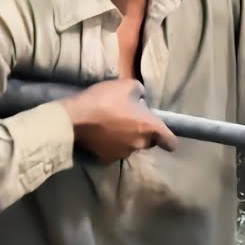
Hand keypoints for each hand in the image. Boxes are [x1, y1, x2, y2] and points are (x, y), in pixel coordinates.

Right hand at [59, 79, 178, 163]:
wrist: (75, 118)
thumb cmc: (105, 100)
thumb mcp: (127, 85)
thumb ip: (140, 91)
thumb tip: (141, 98)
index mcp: (150, 128)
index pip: (170, 142)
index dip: (168, 138)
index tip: (162, 134)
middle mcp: (140, 144)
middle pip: (148, 142)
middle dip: (143, 133)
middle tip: (129, 120)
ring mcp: (123, 153)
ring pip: (131, 146)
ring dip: (126, 138)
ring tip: (111, 125)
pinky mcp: (106, 159)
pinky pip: (113, 151)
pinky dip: (110, 145)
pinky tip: (101, 134)